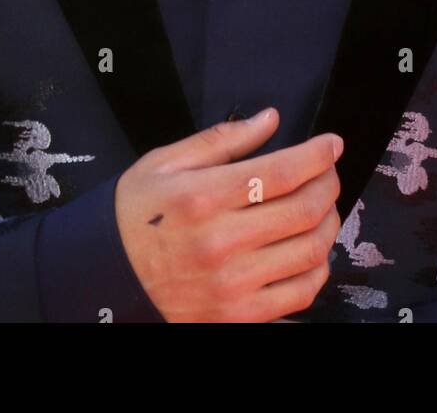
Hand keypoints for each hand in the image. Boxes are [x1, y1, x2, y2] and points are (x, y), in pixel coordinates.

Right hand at [114, 107, 342, 322]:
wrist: (105, 277)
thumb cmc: (136, 214)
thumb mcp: (165, 163)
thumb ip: (222, 140)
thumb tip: (269, 120)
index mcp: (203, 198)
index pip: (281, 172)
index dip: (317, 154)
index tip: (331, 144)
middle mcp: (221, 243)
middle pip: (303, 209)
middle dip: (327, 183)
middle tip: (328, 171)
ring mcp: (232, 286)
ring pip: (310, 251)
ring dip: (329, 223)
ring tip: (322, 207)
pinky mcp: (238, 317)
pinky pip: (300, 293)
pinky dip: (319, 268)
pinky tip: (312, 248)